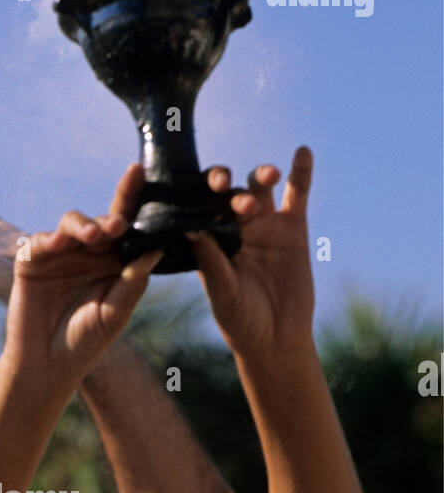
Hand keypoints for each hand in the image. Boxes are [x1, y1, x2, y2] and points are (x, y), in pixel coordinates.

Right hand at [1, 166, 160, 387]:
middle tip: (116, 227)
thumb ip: (133, 282)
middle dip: (109, 218)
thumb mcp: (115, 315)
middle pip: (100, 220)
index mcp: (113, 264)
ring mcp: (59, 255)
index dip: (130, 197)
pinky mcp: (31, 261)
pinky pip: (40, 240)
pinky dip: (49, 239)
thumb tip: (156, 248)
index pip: (125, 225)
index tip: (138, 171)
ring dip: (82, 224)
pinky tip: (58, 245)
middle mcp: (87, 254)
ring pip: (71, 223)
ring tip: (91, 237)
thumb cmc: (85, 344)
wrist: (45, 366)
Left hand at [188, 147, 314, 359]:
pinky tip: (302, 153)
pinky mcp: (293, 228)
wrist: (277, 339)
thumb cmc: (240, 320)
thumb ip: (211, 260)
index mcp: (209, 240)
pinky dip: (301, 173)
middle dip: (226, 187)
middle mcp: (233, 227)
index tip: (202, 189)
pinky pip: (297, 194)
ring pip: (259, 188)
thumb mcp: (223, 292)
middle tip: (228, 190)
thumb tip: (190, 227)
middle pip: (228, 193)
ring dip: (261, 176)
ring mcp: (264, 225)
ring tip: (269, 177)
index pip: (199, 207)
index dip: (198, 193)